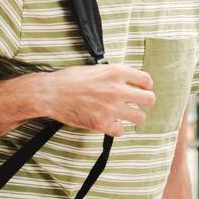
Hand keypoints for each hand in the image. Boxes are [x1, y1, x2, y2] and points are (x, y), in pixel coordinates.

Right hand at [40, 64, 156, 135]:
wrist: (50, 93)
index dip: (146, 87)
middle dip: (144, 103)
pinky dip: (116, 129)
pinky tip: (109, 123)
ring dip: (132, 117)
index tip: (142, 90)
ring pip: (139, 117)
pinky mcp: (102, 123)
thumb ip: (115, 74)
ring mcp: (110, 107)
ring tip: (123, 115)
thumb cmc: (69, 79)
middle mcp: (117, 89)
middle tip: (136, 104)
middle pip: (149, 100)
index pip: (146, 80)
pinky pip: (121, 131)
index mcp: (116, 72)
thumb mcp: (96, 68)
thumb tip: (129, 82)